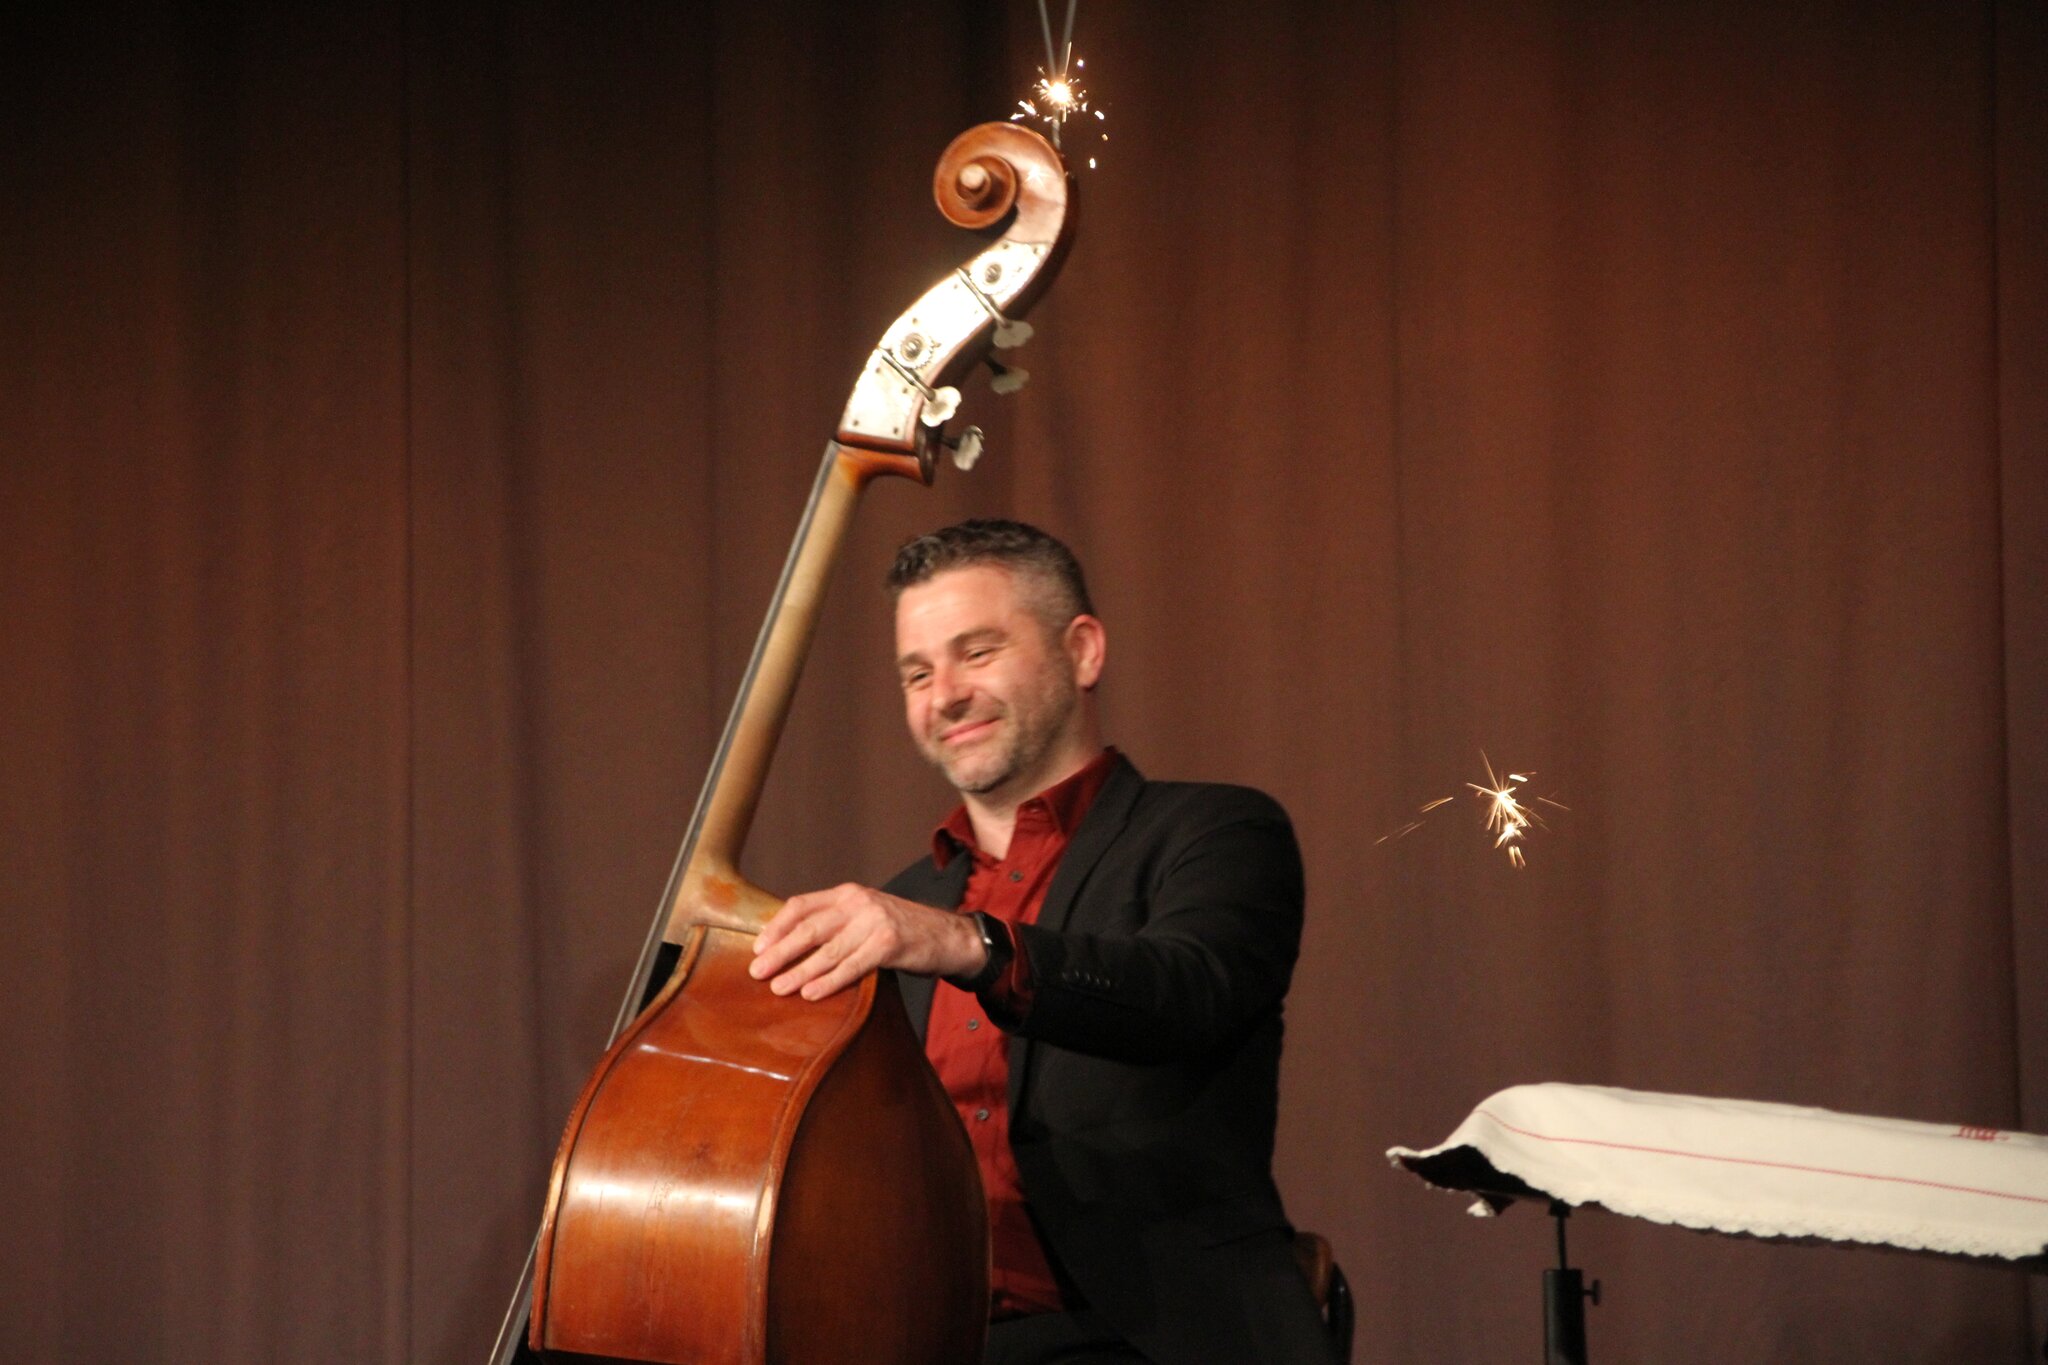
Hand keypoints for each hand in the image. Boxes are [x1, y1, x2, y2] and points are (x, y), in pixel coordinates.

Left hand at [749, 884, 984, 1000]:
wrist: (949, 936)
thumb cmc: (902, 929)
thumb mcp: (866, 915)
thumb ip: (836, 923)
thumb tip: (791, 948)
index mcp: (848, 893)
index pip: (801, 905)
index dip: (776, 927)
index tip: (758, 948)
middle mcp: (859, 903)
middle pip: (808, 928)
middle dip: (779, 951)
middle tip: (757, 972)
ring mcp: (874, 922)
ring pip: (827, 951)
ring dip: (799, 972)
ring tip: (778, 988)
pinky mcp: (889, 944)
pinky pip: (851, 967)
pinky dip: (828, 982)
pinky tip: (810, 994)